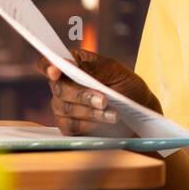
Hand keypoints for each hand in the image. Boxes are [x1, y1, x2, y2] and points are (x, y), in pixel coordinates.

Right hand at [35, 49, 158, 135]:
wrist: (140, 114)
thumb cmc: (128, 87)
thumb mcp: (117, 72)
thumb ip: (93, 68)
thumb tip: (68, 63)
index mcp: (74, 64)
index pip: (50, 63)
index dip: (48, 66)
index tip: (55, 72)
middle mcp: (64, 84)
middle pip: (58, 88)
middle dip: (82, 95)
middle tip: (104, 101)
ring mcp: (64, 106)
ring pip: (65, 108)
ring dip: (91, 112)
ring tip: (114, 114)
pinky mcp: (68, 125)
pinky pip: (70, 126)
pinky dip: (90, 125)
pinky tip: (105, 124)